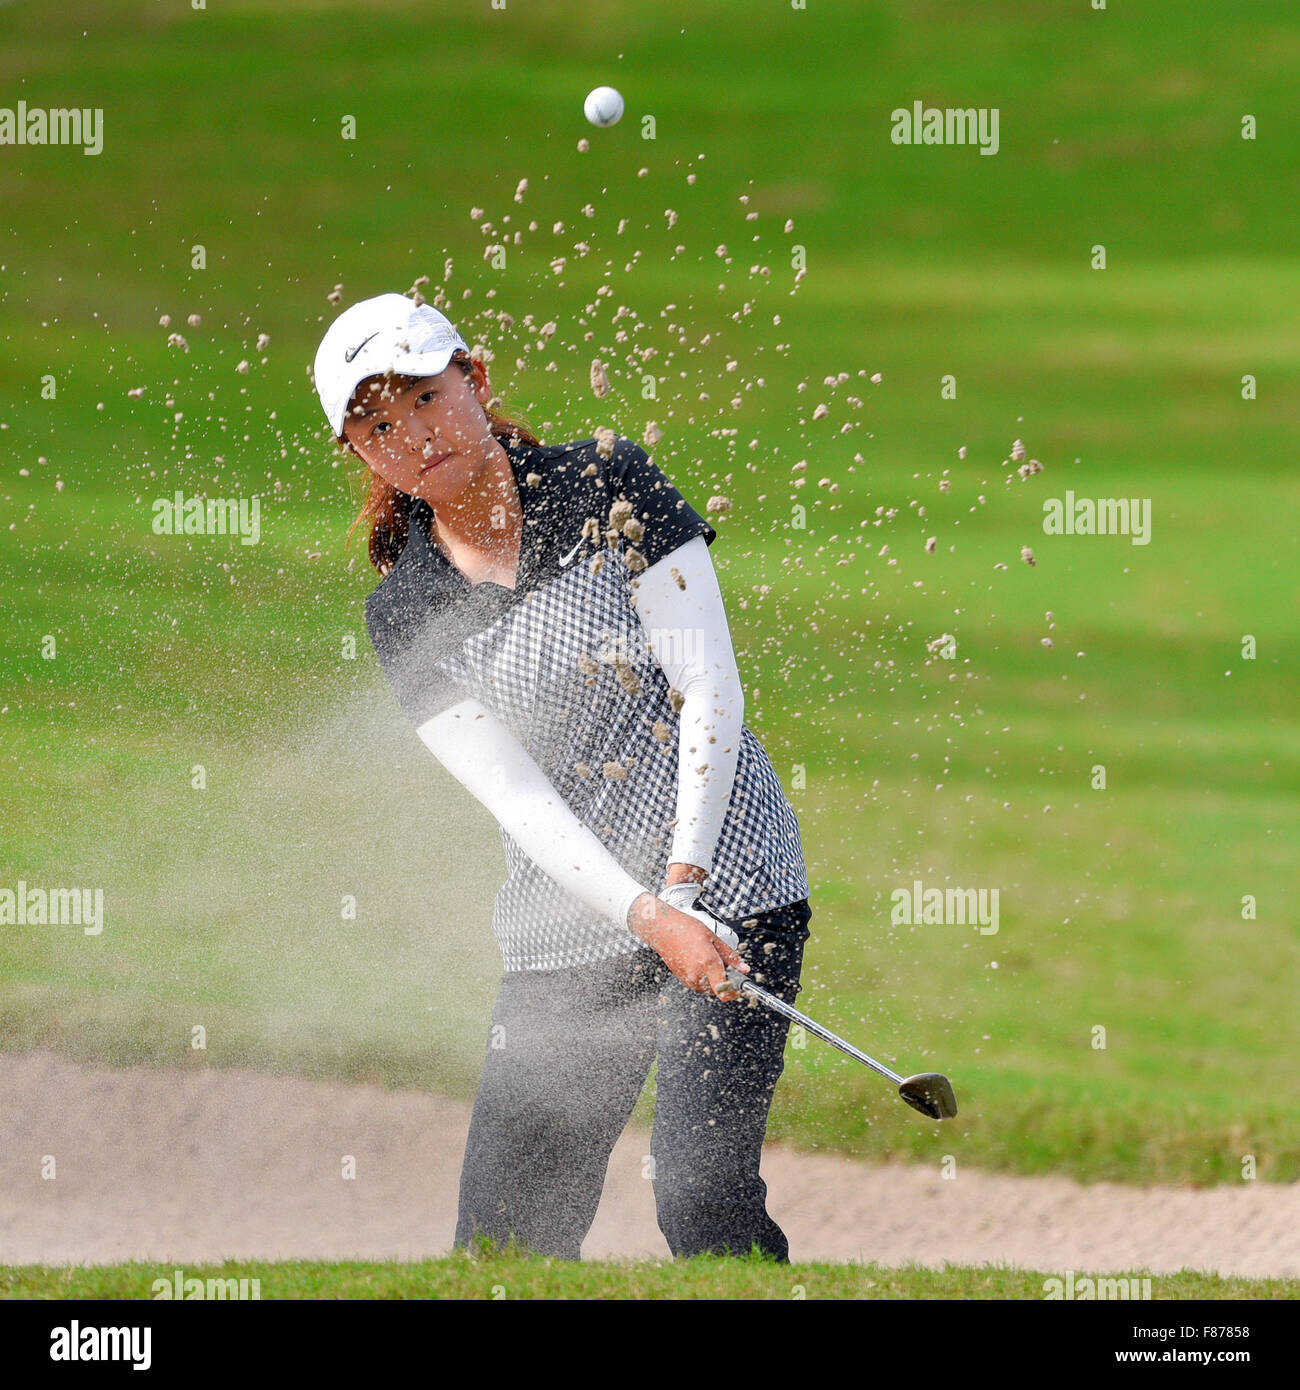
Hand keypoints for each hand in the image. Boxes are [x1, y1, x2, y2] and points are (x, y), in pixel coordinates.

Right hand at [627, 891, 748, 999]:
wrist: (662, 929)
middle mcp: (697, 975)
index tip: (740, 985)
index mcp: (708, 963)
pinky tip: (700, 960)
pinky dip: (705, 976)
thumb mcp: (713, 938)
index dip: (735, 991)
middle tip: (725, 964)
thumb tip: (744, 968)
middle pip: (719, 990)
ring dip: (715, 979)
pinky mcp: (682, 979)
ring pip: (709, 988)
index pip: (725, 991)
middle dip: (726, 981)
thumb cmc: (685, 929)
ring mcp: (688, 979)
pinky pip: (699, 984)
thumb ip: (730, 956)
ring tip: (709, 958)